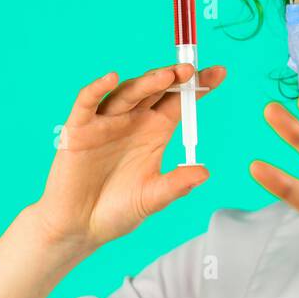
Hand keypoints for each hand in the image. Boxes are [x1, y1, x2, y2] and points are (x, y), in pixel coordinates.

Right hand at [31, 63, 225, 251]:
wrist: (82, 226)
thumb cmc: (118, 210)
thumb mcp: (153, 198)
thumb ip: (176, 184)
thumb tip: (204, 172)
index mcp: (155, 132)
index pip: (179, 102)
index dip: (197, 87)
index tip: (219, 73)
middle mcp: (133, 121)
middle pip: (155, 90)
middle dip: (174, 78)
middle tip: (191, 70)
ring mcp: (106, 122)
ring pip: (128, 93)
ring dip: (146, 83)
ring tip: (166, 75)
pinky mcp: (79, 129)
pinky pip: (87, 103)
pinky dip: (97, 89)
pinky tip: (111, 78)